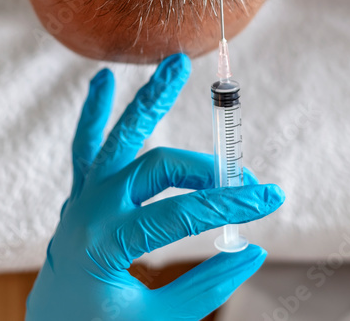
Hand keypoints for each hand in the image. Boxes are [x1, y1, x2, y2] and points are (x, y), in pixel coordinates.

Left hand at [26, 53, 284, 320]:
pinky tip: (103, 79)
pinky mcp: (79, 198)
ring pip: (117, 138)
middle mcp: (89, 213)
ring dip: (148, 100)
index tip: (269, 199)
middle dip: (205, 170)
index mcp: (105, 245)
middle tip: (242, 181)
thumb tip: (254, 250)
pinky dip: (94, 113)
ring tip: (174, 63)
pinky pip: (86, 147)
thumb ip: (205, 286)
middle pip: (155, 167)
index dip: (229, 205)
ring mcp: (80, 201)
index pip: (181, 214)